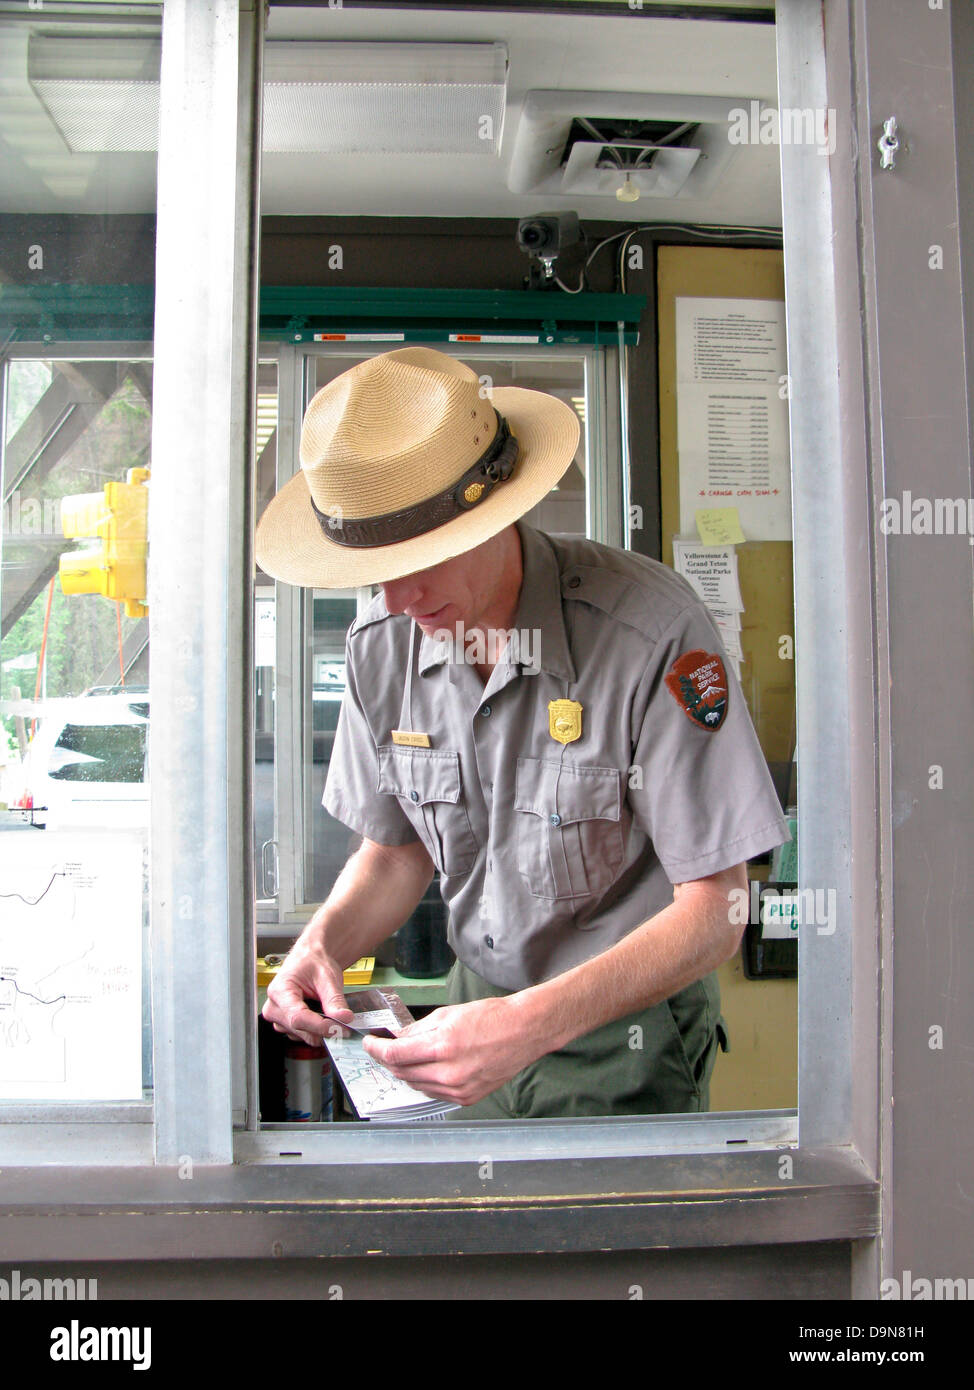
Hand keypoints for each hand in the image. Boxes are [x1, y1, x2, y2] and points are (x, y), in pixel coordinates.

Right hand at [261, 942, 352, 1045]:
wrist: (309, 960)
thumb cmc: (313, 964)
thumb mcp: (327, 977)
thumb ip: (335, 1000)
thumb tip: (344, 1018)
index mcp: (280, 990)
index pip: (298, 1017)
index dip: (320, 1026)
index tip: (339, 1028)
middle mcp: (273, 1007)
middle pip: (300, 1029)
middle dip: (324, 1030)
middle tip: (344, 1024)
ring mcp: (277, 1018)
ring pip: (302, 1036)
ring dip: (320, 1030)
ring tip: (330, 1013)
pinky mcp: (284, 1025)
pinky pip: (302, 1035)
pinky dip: (316, 1030)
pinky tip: (321, 1016)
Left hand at [362, 996, 543, 1106]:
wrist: (523, 1032)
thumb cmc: (491, 1017)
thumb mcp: (449, 1014)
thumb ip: (419, 1030)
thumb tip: (397, 1039)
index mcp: (443, 1046)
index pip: (396, 1055)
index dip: (376, 1049)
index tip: (369, 1044)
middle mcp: (449, 1073)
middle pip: (402, 1072)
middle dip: (387, 1060)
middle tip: (381, 1050)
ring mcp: (459, 1089)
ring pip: (416, 1085)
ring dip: (404, 1072)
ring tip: (403, 1058)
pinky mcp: (467, 1098)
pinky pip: (434, 1093)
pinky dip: (423, 1082)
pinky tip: (425, 1069)